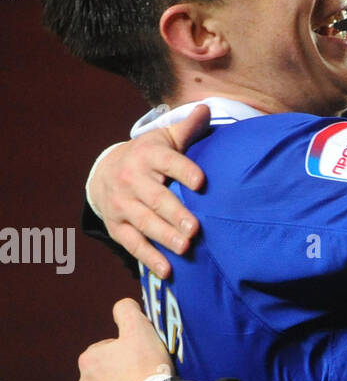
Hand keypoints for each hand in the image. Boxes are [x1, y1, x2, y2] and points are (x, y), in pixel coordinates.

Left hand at [76, 299, 173, 380]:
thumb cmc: (147, 369)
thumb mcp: (140, 329)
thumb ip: (126, 310)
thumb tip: (121, 306)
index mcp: (88, 362)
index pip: (107, 351)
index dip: (128, 353)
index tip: (143, 359)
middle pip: (107, 377)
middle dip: (122, 377)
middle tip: (145, 379)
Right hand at [87, 104, 210, 277]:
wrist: (105, 172)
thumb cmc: (147, 157)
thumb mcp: (163, 139)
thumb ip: (186, 130)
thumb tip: (206, 109)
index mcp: (148, 155)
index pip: (168, 162)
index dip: (184, 170)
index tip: (201, 182)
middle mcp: (132, 179)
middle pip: (155, 198)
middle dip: (175, 214)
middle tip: (195, 229)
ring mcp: (122, 204)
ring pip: (144, 222)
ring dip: (164, 237)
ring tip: (185, 248)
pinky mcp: (117, 226)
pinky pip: (133, 244)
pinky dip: (150, 258)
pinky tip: (168, 271)